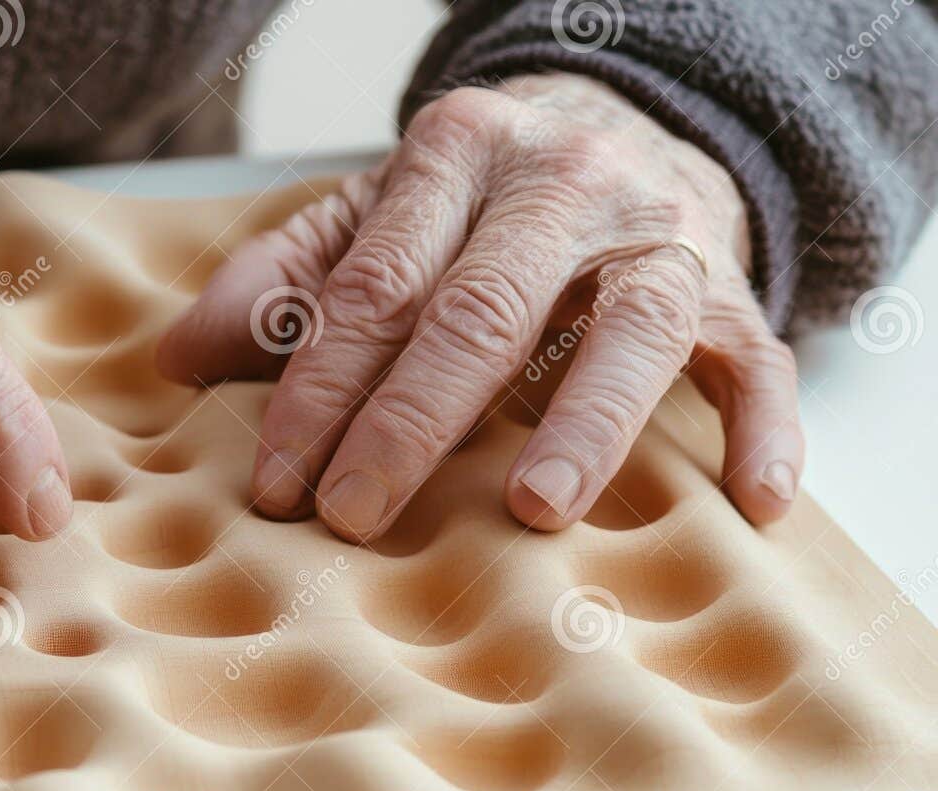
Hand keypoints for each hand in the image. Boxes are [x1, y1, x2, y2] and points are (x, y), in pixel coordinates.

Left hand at [158, 74, 802, 540]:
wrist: (622, 128)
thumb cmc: (478, 204)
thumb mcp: (373, 218)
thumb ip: (280, 283)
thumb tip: (176, 360)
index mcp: (460, 153)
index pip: (377, 285)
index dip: (319, 386)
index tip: (278, 480)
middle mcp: (565, 184)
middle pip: (483, 311)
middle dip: (410, 421)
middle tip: (355, 513)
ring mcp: (661, 235)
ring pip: (630, 329)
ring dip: (584, 423)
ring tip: (533, 507)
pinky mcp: (735, 292)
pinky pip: (758, 360)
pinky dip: (763, 430)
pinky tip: (749, 504)